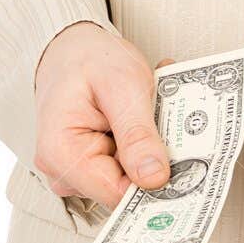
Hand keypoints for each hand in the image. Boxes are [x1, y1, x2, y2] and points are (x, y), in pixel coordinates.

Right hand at [33, 21, 174, 207]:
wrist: (72, 47)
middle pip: (124, 188)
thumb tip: (154, 178)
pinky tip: (142, 112)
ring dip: (148, 145)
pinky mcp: (90, 166)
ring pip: (129, 177)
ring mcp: (75, 171)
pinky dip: (141, 142)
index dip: (152, 181)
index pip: (116, 194)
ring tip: (151, 104)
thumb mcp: (122, 86)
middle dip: (152, 155)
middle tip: (164, 114)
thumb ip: (137, 134)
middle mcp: (62, 171)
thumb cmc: (90, 59)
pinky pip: (125, 166)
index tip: (183, 161)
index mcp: (60, 154)